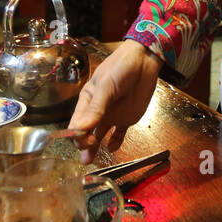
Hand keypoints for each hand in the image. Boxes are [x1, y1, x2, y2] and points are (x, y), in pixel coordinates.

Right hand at [68, 40, 162, 163]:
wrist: (144, 60)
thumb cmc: (120, 68)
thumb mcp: (105, 86)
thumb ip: (95, 108)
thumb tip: (80, 129)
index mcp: (87, 101)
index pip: (77, 123)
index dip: (76, 134)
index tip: (83, 140)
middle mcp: (97, 111)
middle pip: (86, 133)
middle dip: (84, 145)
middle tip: (87, 155)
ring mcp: (112, 116)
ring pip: (99, 136)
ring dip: (94, 148)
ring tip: (91, 161)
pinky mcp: (127, 119)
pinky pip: (119, 135)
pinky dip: (115, 143)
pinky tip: (112, 148)